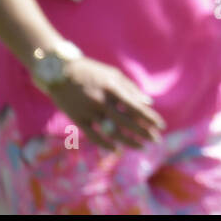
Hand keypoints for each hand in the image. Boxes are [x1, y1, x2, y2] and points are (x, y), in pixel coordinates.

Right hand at [43, 57, 166, 151]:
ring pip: (112, 132)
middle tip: (156, 140)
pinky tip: (115, 149)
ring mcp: (89, 111)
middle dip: (144, 132)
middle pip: (127, 122)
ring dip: (128, 141)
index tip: (161, 126)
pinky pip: (94, 136)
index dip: (149, 118)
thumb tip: (148, 103)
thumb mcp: (113, 74)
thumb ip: (131, 88)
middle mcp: (102, 101)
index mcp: (113, 88)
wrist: (59, 72)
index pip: (136, 107)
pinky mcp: (78, 119)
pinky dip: (105, 144)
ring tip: (140, 146)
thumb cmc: (91, 71)